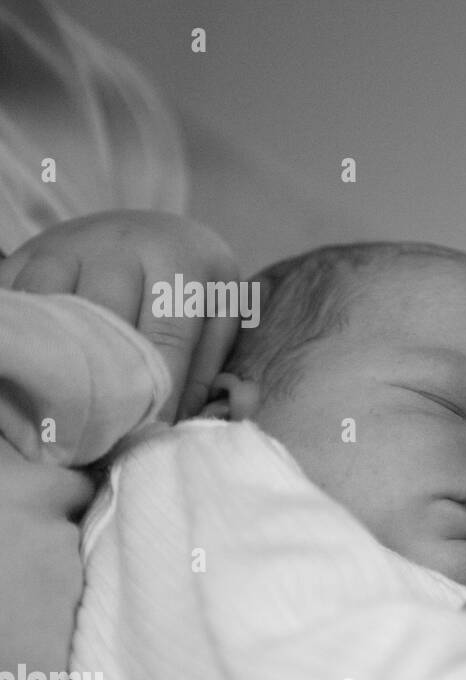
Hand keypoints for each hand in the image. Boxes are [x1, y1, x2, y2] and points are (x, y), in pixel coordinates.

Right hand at [0, 211, 240, 420]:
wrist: (155, 232)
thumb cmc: (195, 285)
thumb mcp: (220, 314)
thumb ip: (205, 366)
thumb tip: (174, 425)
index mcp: (178, 260)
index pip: (164, 340)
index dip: (157, 394)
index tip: (148, 436)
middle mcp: (119, 246)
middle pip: (103, 328)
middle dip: (106, 386)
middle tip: (105, 435)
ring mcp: (66, 247)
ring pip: (54, 316)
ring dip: (59, 367)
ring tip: (65, 415)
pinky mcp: (28, 255)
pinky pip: (19, 302)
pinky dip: (27, 342)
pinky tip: (35, 378)